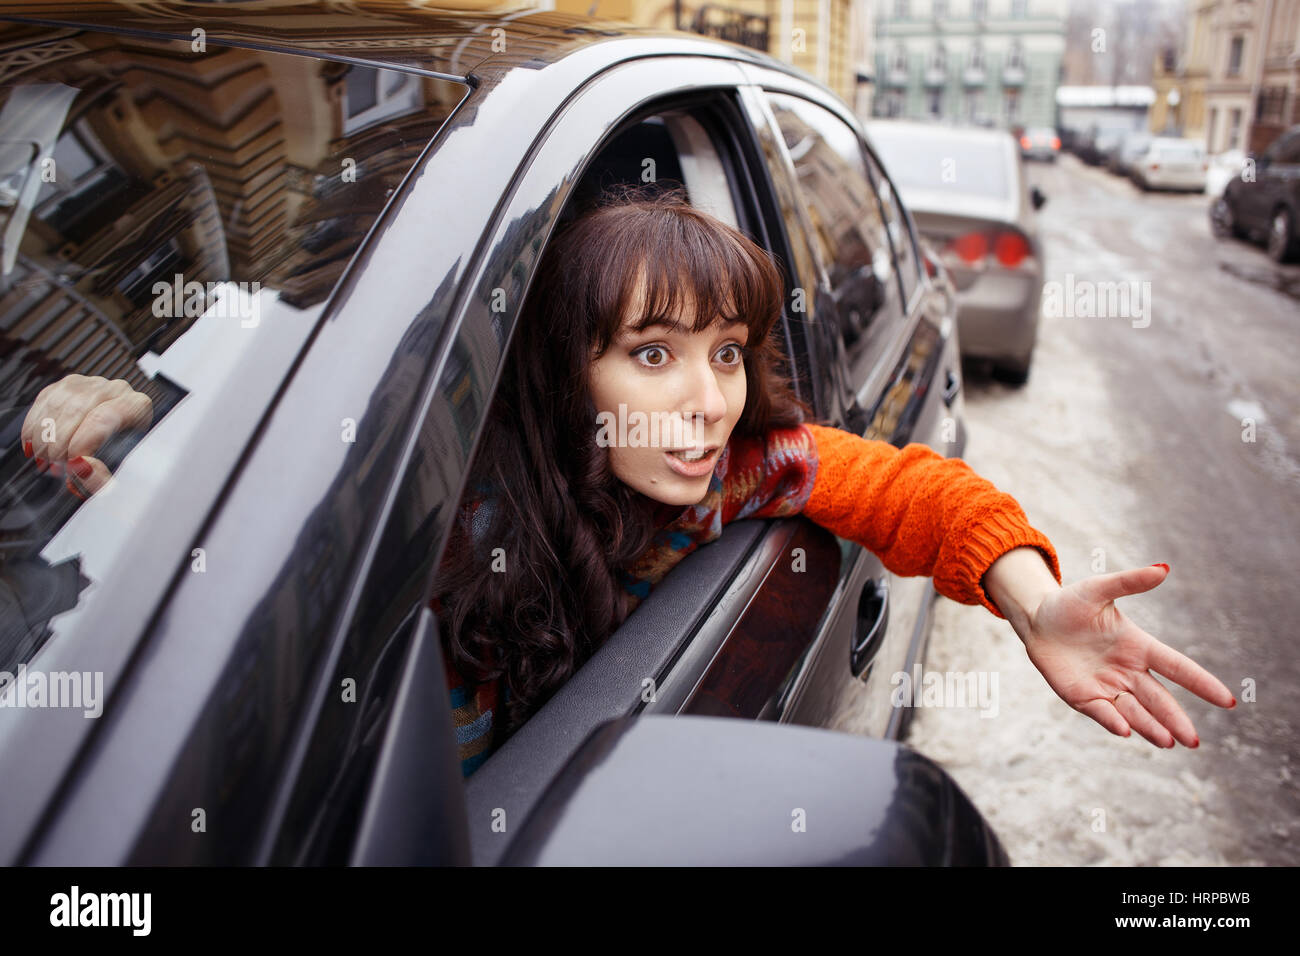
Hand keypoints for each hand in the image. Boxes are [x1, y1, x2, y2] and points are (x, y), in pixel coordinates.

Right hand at [20, 374, 152, 497]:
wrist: (122, 444)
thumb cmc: (124, 460)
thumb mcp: (123, 474)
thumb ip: (104, 478)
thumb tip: (82, 467)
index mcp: (136, 406)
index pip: (103, 418)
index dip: (81, 443)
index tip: (70, 464)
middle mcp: (114, 389)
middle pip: (77, 409)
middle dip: (58, 443)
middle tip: (54, 468)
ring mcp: (90, 384)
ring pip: (57, 404)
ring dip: (43, 437)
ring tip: (45, 461)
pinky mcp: (68, 385)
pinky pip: (44, 400)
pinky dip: (33, 426)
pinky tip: (32, 446)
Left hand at [1021, 564, 1235, 748]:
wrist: (1036, 619)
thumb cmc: (1070, 603)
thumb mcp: (1098, 589)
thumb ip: (1129, 582)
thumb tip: (1164, 569)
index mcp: (1139, 646)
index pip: (1178, 667)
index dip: (1201, 683)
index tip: (1227, 700)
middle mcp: (1128, 671)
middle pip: (1159, 699)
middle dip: (1176, 719)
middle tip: (1194, 741)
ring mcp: (1107, 686)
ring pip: (1135, 711)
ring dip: (1151, 727)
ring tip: (1170, 742)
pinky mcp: (1083, 697)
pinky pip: (1103, 712)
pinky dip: (1114, 721)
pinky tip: (1126, 730)